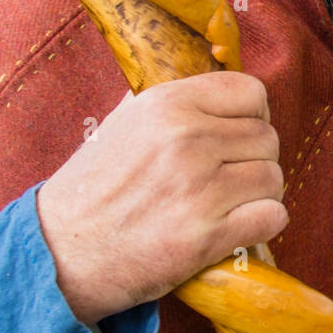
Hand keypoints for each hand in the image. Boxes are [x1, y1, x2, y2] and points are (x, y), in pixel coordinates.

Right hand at [36, 71, 286, 323]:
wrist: (59, 254)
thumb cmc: (93, 188)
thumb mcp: (120, 123)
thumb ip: (168, 101)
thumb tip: (212, 78)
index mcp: (167, 104)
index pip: (251, 92)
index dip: (253, 116)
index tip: (237, 136)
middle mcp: (187, 139)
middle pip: (268, 138)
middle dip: (254, 159)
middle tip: (227, 179)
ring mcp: (199, 188)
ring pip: (273, 178)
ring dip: (260, 194)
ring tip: (228, 205)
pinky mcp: (206, 236)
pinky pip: (273, 217)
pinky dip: (262, 224)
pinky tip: (236, 228)